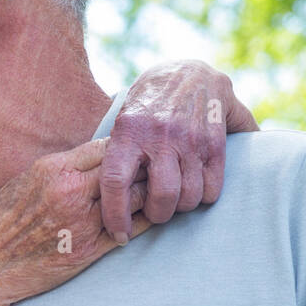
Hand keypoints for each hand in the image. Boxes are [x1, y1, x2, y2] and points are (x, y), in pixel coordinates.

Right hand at [0, 137, 150, 305]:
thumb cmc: (1, 221)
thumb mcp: (26, 180)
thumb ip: (61, 168)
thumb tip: (92, 158)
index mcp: (54, 170)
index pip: (105, 147)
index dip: (122, 148)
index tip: (129, 153)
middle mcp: (71, 193)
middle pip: (126, 170)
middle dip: (141, 168)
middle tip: (152, 170)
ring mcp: (83, 223)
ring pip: (135, 199)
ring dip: (146, 195)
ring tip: (153, 193)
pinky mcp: (90, 251)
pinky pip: (131, 231)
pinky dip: (143, 221)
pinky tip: (146, 217)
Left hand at [100, 59, 258, 236]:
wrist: (187, 70)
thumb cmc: (146, 105)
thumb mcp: (122, 121)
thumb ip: (114, 156)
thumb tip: (90, 196)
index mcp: (128, 131)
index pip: (115, 181)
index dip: (114, 215)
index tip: (117, 235)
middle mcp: (160, 136)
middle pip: (161, 197)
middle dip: (157, 216)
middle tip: (155, 214)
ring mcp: (190, 139)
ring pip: (189, 197)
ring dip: (182, 207)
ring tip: (176, 200)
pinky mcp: (215, 141)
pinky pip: (213, 187)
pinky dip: (205, 196)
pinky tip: (197, 187)